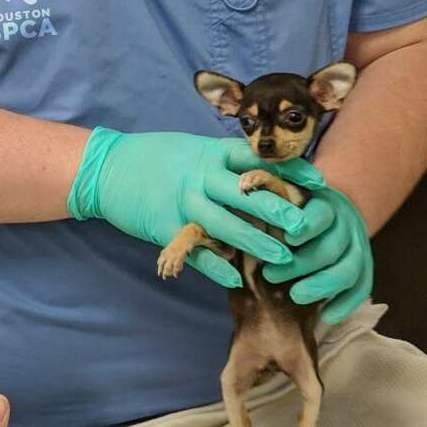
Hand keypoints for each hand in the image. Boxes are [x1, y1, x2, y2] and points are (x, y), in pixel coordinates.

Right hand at [68, 128, 324, 287]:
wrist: (106, 167)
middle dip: (281, 210)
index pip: (260, 159)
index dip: (292, 171)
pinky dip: (215, 266)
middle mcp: (200, 176)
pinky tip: (235, 278)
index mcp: (211, 153)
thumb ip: (226, 163)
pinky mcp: (164, 226)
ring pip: (226, 224)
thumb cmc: (156, 157)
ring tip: (283, 258)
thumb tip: (268, 174)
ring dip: (256, 243)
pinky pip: (195, 250)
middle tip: (307, 226)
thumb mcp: (194, 148)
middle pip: (249, 192)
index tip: (320, 183)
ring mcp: (182, 201)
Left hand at [260, 185, 372, 322]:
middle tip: (269, 276)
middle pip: (331, 247)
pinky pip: (362, 288)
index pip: (321, 215)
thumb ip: (267, 201)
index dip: (306, 227)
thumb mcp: (282, 197)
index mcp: (325, 204)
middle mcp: (347, 225)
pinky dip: (345, 304)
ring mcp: (359, 247)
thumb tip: (241, 196)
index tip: (286, 239)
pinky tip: (326, 316)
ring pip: (349, 270)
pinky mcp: (365, 268)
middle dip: (301, 264)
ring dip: (322, 286)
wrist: (331, 214)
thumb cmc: (293, 210)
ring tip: (295, 296)